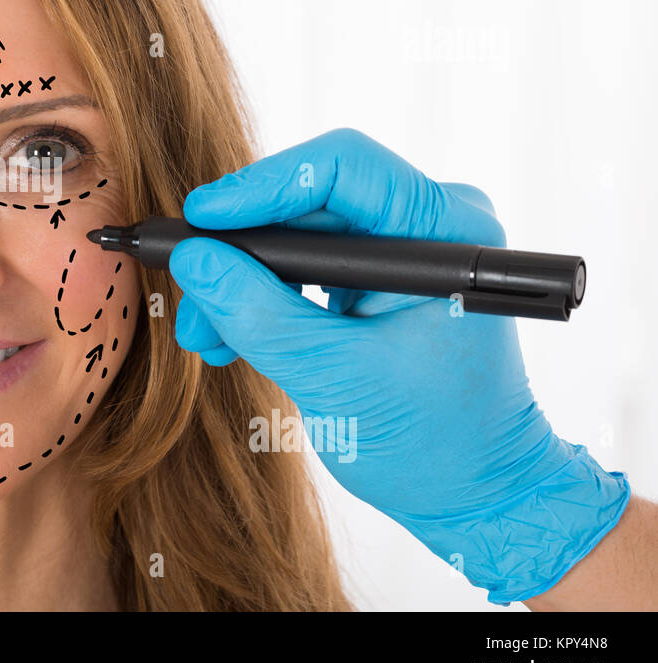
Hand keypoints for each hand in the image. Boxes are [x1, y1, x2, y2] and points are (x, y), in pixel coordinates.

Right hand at [169, 127, 629, 603]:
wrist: (475, 493)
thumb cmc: (434, 445)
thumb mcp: (334, 379)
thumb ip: (259, 314)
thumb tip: (192, 259)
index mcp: (445, 232)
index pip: (342, 169)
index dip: (261, 187)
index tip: (200, 220)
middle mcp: (427, 227)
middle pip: (308, 203)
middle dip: (240, 249)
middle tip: (188, 287)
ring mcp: (402, 253)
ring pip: (296, 237)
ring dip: (242, 281)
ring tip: (205, 333)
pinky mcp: (377, 280)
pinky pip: (304, 267)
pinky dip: (263, 298)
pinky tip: (230, 334)